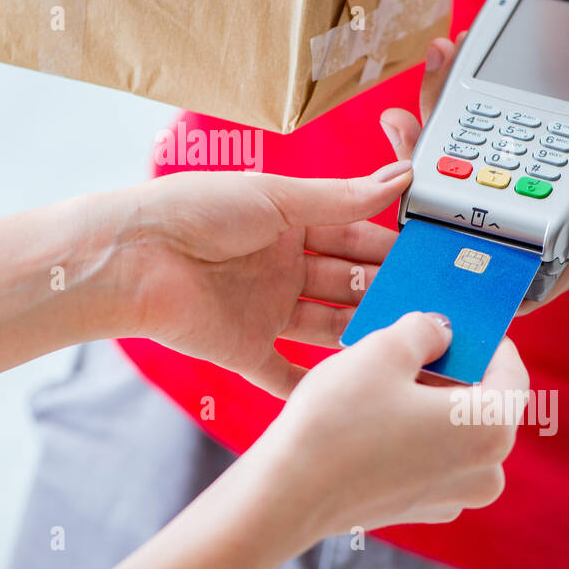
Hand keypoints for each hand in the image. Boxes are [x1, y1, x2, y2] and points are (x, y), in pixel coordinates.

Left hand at [127, 161, 414, 397]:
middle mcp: (279, 268)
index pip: (351, 234)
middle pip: (345, 282)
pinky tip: (355, 389)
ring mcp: (264, 311)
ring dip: (363, 334)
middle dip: (384, 289)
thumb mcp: (276, 196)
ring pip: (328, 327)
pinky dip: (314, 385)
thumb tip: (399, 178)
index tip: (432, 256)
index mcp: (286, 223)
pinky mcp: (244, 350)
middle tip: (434, 301)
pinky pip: (286, 374)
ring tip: (409, 342)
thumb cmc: (194, 211)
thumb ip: (341, 197)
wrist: (135, 258)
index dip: (388, 244)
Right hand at [260, 313, 528, 534]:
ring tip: (384, 373)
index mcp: (490, 428)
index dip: (485, 336)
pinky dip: (412, 430)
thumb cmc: (338, 423)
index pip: (511, 369)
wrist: (289, 492)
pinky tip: (373, 412)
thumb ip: (425, 329)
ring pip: (454, 428)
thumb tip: (439, 329)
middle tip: (414, 339)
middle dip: (452, 366)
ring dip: (428, 398)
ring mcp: (453, 495)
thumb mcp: (383, 350)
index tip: (459, 318)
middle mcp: (485, 470)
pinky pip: (431, 455)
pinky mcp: (421, 506)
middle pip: (482, 400)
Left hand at [377, 35, 568, 310]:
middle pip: (475, 208)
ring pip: (471, 168)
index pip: (519, 262)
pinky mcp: (538, 147)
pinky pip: (490, 129)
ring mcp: (539, 179)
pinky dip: (465, 102)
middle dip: (430, 182)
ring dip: (435, 136)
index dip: (470, 260)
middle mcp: (548, 210)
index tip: (430, 244)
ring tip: (407, 101)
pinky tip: (449, 66)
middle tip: (401, 135)